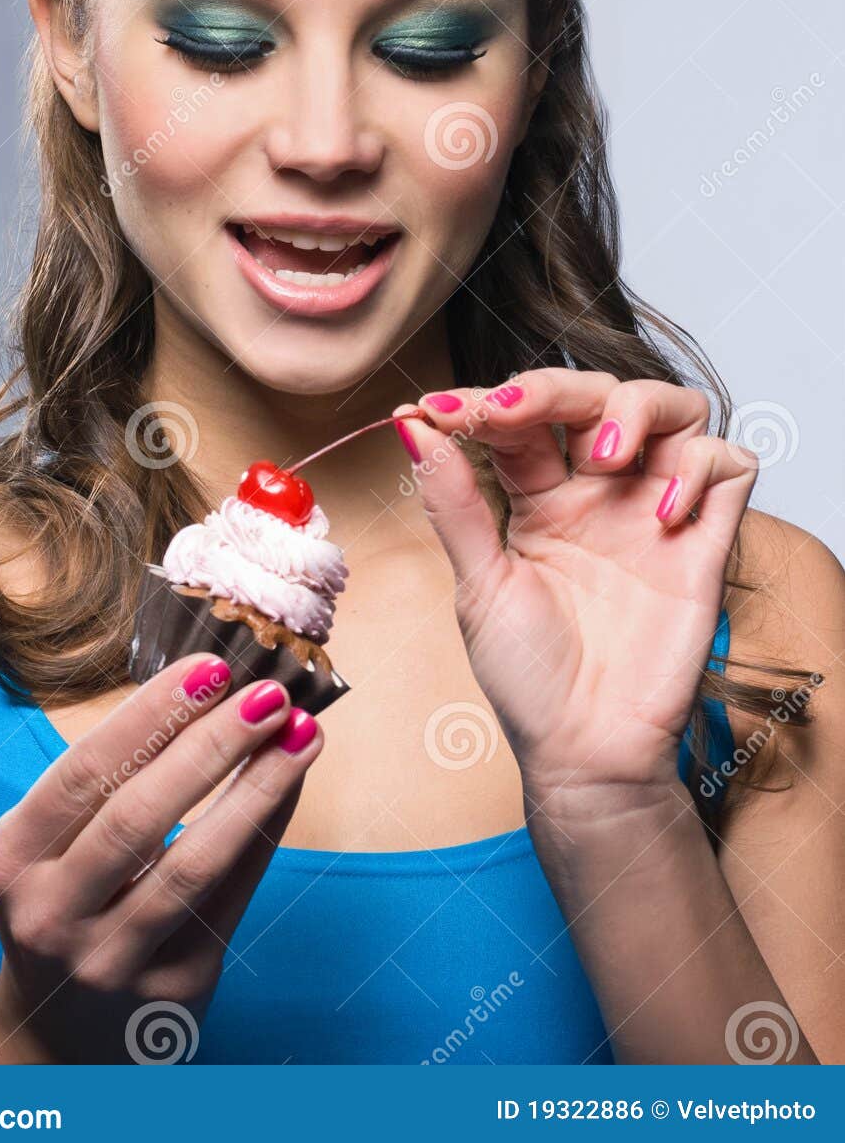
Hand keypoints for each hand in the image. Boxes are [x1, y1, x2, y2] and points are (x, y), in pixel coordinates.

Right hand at [0, 655, 320, 1062]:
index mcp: (10, 860)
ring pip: (193, 865)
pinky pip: (231, 897)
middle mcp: (50, 915)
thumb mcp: (53, 846)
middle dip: (210, 745)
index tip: (208, 667)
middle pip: (137, 816)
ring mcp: (111, 961)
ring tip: (301, 731)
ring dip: (256, 789)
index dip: (150, 714)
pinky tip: (292, 782)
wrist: (59, 1034)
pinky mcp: (172, 990)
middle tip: (266, 690)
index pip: (84, 771)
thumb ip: (113, 780)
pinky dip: (265, 831)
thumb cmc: (68, 901)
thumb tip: (210, 688)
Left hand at [396, 371, 758, 806]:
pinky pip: (729, 465)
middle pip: (597, 394)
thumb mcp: (478, 587)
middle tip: (511, 411)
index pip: (523, 419)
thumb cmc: (529, 680)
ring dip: (638, 408)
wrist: (586, 754)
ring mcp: (656, 513)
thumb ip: (453, 504)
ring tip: (605, 456)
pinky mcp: (705, 544)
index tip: (437, 408)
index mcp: (540, 498)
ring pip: (674, 409)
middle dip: (555, 388)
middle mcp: (601, 494)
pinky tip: (661, 512)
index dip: (484, 401)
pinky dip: (701, 466)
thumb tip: (413, 429)